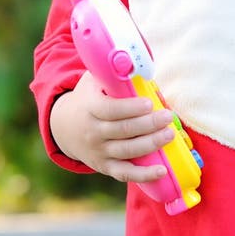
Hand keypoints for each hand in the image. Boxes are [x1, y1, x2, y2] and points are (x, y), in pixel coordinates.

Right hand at [49, 71, 174, 184]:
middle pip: (122, 131)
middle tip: (168, 117)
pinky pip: (125, 174)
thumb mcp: (92, 81)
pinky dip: (143, 175)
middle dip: (148, 125)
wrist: (64, 127)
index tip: (149, 104)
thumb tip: (134, 60)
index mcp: (90, 108)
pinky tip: (162, 171)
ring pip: (126, 151)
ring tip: (170, 135)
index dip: (131, 108)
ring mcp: (99, 152)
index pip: (111, 110)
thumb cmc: (87, 97)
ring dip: (150, 144)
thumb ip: (110, 73)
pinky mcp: (105, 167)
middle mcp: (93, 132)